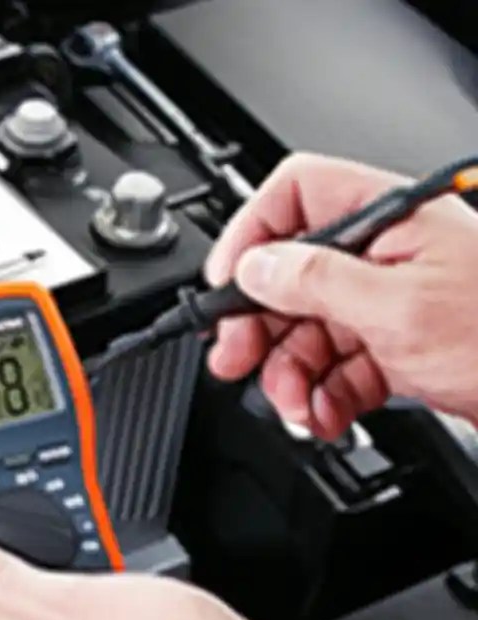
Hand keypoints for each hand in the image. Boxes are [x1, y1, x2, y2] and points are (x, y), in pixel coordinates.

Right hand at [205, 152, 477, 439]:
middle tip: (235, 358)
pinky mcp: (398, 349)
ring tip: (295, 405)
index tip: (228, 282)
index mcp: (386, 220)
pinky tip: (323, 417)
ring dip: (289, 374)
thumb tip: (254, 267)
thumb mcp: (396, 307)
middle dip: (259, 324)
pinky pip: (335, 368)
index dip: (251, 233)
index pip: (295, 195)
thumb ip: (314, 282)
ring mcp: (390, 303)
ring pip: (306, 330)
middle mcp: (383, 256)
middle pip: (289, 274)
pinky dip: (321, 397)